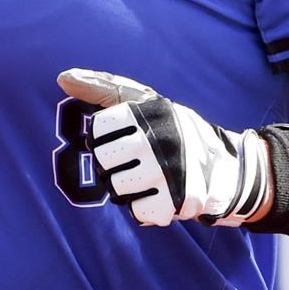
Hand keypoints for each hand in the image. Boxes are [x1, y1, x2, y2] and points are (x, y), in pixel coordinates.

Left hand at [56, 69, 270, 227]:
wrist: (226, 165)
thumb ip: (103, 88)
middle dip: (115, 163)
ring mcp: (166, 172)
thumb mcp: (144, 100)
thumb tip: (62, 77)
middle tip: (137, 159)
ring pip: (116, 188)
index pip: (98, 129)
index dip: (106, 136)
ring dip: (128, 187)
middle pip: (103, 160)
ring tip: (148, 176)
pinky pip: (137, 212)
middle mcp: (157, 140)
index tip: (124, 136)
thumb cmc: (174, 129)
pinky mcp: (175, 202)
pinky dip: (145, 207)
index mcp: (149, 112)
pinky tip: (159, 193)